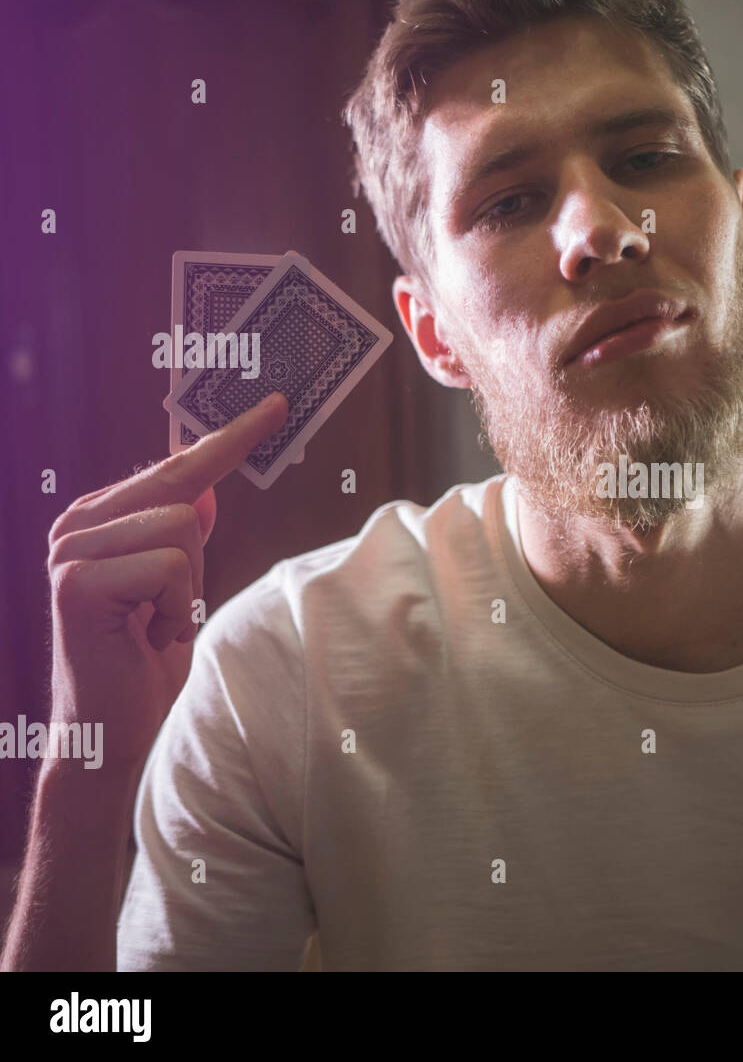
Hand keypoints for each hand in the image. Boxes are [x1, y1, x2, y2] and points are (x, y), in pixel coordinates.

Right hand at [44, 392, 288, 776]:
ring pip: (180, 528)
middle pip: (181, 490)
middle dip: (198, 552)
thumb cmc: (150, 663)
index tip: (277, 404)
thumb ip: (181, 537)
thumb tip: (204, 489)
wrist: (119, 731)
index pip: (176, 465)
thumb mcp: (178, 590)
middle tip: (169, 609)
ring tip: (155, 626)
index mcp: (101, 518)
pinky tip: (146, 638)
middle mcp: (78, 524)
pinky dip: (174, 609)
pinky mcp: (77, 581)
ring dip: (186, 589)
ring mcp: (72, 550)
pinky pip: (169, 566)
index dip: (229, 435)